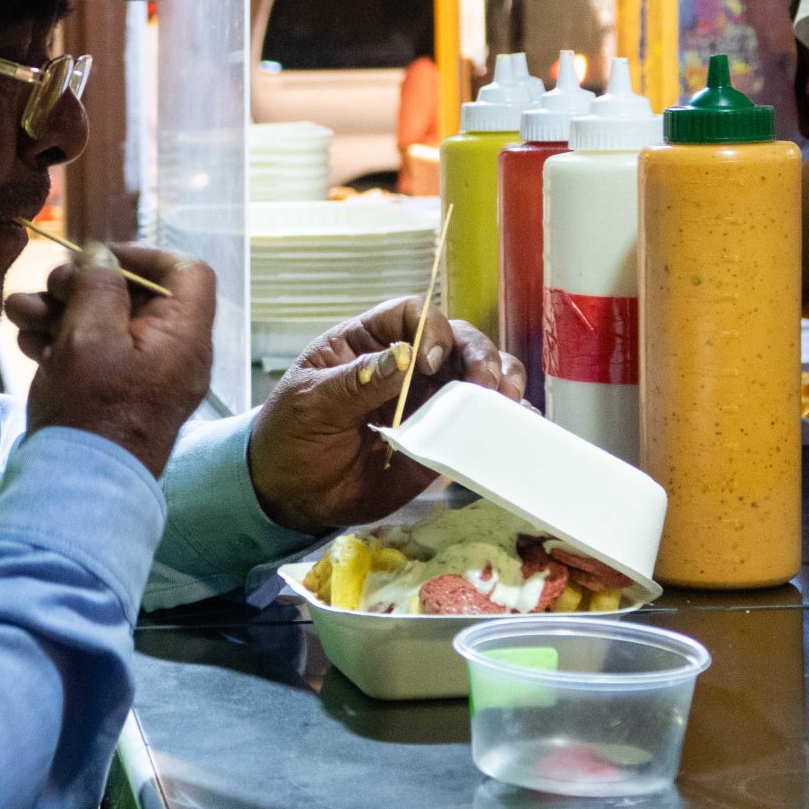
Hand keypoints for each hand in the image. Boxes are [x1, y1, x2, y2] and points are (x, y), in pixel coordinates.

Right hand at [5, 243, 214, 478]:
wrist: (76, 488)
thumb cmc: (89, 411)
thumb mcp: (89, 333)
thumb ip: (98, 284)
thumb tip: (100, 257)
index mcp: (183, 337)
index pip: (188, 272)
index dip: (144, 255)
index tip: (98, 257)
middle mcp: (173, 357)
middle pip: (137, 297)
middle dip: (83, 285)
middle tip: (45, 285)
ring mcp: (146, 380)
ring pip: (108, 326)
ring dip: (62, 311)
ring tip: (17, 310)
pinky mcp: (118, 399)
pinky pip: (98, 356)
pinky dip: (64, 342)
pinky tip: (26, 340)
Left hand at [247, 298, 525, 533]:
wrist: (289, 493)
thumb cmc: (289, 436)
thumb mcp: (310, 404)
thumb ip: (356, 381)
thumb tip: (404, 355)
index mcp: (366, 343)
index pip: (409, 315)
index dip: (427, 328)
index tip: (427, 361)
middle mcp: (402, 365)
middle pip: (456, 339)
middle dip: (478, 354)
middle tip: (485, 384)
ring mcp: (424, 401)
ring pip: (477, 375)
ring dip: (500, 380)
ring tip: (505, 401)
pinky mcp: (438, 439)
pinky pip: (478, 422)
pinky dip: (503, 420)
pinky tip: (519, 424)